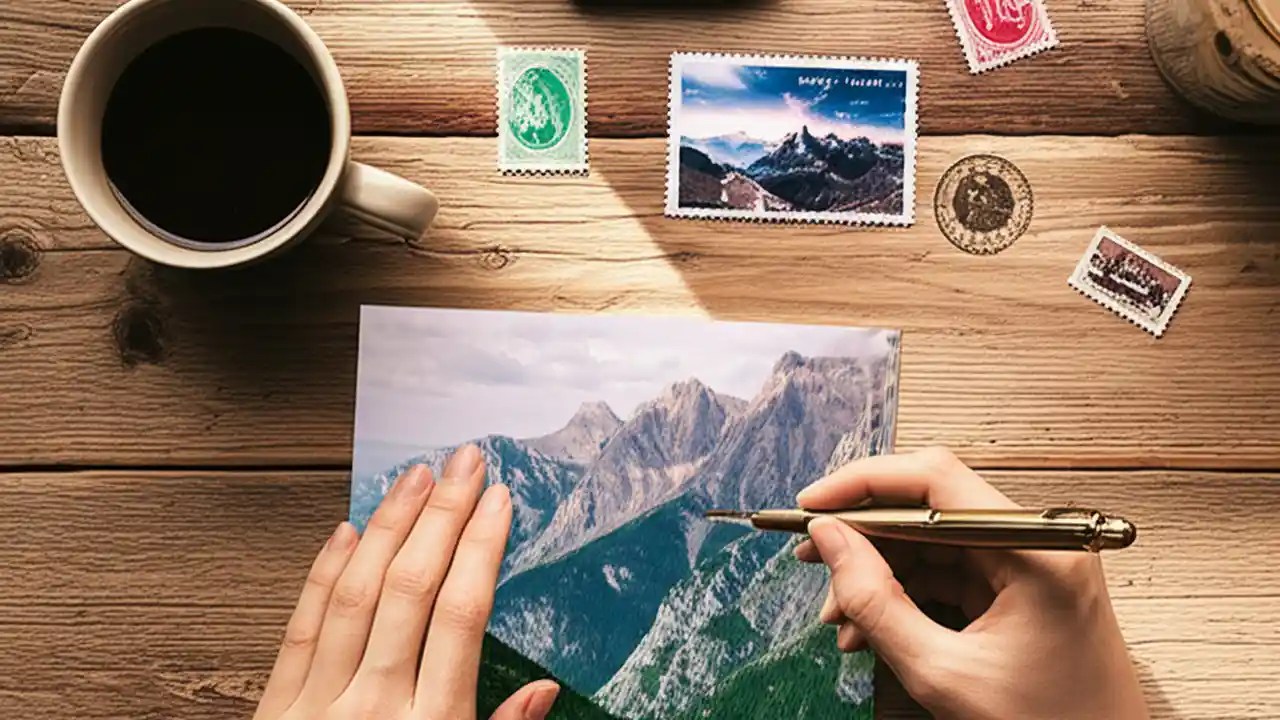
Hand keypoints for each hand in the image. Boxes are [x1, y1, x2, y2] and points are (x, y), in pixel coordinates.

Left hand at [254, 445, 559, 719]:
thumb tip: (546, 690)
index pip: (461, 615)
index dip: (481, 547)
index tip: (500, 499)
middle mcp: (373, 708)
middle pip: (411, 588)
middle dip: (444, 515)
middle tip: (467, 460)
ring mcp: (318, 704)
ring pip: (356, 593)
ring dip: (389, 526)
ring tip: (415, 476)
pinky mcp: (275, 709)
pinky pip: (301, 626)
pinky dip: (325, 572)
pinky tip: (349, 529)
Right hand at [795, 447, 1147, 719]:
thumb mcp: (943, 671)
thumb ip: (876, 601)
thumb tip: (830, 539)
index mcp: (1036, 549)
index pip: (935, 480)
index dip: (863, 484)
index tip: (813, 503)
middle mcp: (1039, 543)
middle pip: (929, 509)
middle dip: (864, 538)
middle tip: (813, 557)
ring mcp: (1034, 566)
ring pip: (932, 544)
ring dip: (880, 574)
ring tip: (841, 615)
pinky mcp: (1023, 590)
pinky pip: (950, 573)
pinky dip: (907, 595)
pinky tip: (871, 626)